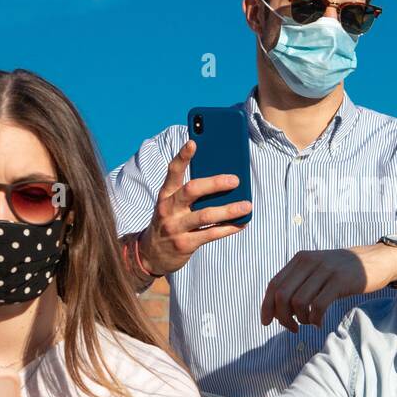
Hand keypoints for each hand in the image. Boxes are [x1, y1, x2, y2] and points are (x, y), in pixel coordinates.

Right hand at [135, 140, 251, 275]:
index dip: (182, 157)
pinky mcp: (185, 244)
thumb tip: (223, 181)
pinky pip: (211, 234)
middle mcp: (168, 209)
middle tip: (235, 180)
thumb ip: (190, 193)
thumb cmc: (169, 222)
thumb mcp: (172, 205)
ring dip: (229, 209)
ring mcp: (175, 227)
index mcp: (165, 195)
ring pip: (205, 215)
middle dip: (214, 183)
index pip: (172, 172)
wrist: (150, 254)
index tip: (193, 142)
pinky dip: (229, 228)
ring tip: (247, 205)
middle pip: (192, 191)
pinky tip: (242, 223)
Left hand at [260, 243, 396, 331]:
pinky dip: (315, 320)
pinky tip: (319, 323)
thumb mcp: (317, 268)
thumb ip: (299, 281)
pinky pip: (317, 306)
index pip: (274, 284)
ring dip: (300, 320)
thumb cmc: (343, 270)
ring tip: (309, 323)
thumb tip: (278, 308)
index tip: (267, 322)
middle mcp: (309, 262)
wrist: (375, 260)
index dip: (266, 306)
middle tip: (292, 328)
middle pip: (282, 295)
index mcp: (300, 259)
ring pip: (297, 302)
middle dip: (282, 317)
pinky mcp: (339, 281)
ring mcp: (324, 271)